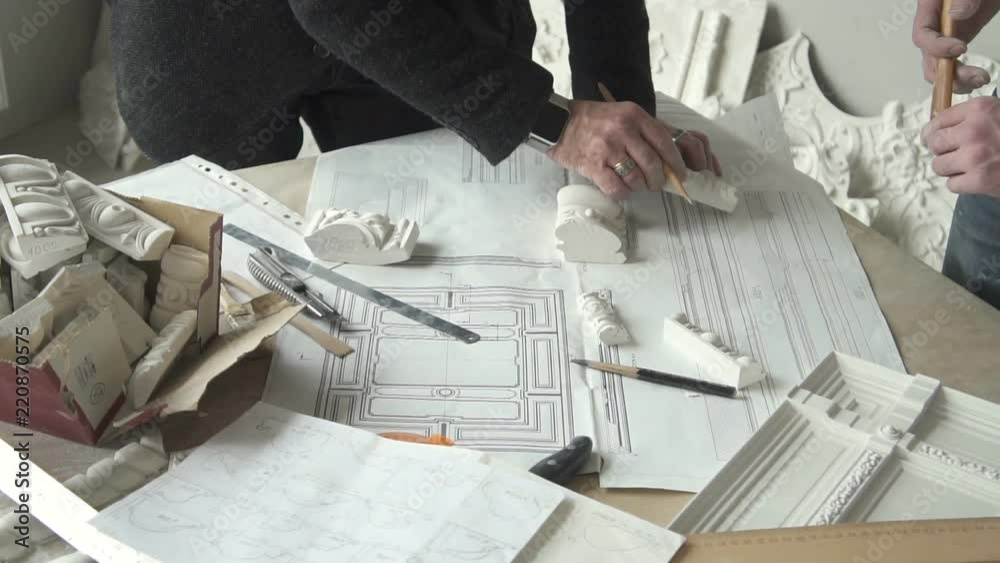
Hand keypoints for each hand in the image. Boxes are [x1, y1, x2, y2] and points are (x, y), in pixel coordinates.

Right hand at [547, 100, 721, 199]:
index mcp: (634, 116)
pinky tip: (621, 189)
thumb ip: (643, 131)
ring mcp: (607, 149)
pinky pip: (616, 188)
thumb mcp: (622, 114)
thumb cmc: (592, 120)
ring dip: (640, 187)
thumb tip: (666, 158)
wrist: (558, 123)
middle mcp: (623, 131)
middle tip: (656, 184)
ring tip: (637, 186)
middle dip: (658, 180)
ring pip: (636, 178)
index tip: (680, 173)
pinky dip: (623, 193)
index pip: (664, 141)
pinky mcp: (594, 166)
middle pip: (652, 163)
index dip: (676, 162)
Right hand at [913, 0, 991, 92]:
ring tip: (979, 80)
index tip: (960, 49)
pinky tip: (975, 80)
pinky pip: (950, 66)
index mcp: (930, 8)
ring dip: (955, 80)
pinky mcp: (955, 44)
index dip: (937, 47)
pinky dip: (960, 78)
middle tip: (972, 76)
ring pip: (938, 67)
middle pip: (929, 58)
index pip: (923, 34)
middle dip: (947, 72)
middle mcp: (934, 26)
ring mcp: (944, 37)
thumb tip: (955, 14)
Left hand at [924, 96, 999, 194]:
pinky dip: (961, 184)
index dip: (935, 132)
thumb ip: (972, 117)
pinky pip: (952, 185)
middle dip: (942, 150)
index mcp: (980, 110)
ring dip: (950, 169)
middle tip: (955, 154)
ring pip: (938, 166)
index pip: (939, 121)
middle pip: (935, 143)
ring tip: (968, 167)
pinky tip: (977, 178)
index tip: (937, 138)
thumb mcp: (999, 114)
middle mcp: (974, 130)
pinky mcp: (979, 181)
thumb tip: (934, 128)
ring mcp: (974, 157)